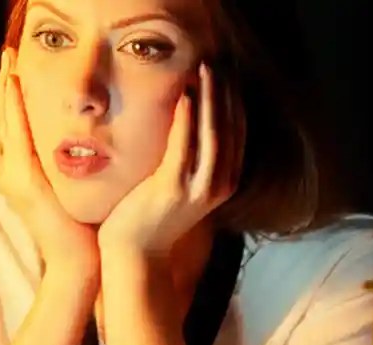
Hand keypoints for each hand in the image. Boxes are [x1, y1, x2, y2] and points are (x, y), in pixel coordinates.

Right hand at [0, 48, 98, 279]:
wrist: (78, 263)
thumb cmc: (80, 230)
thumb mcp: (70, 192)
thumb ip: (65, 170)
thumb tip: (78, 148)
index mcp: (20, 176)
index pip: (10, 129)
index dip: (9, 99)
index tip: (15, 72)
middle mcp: (11, 175)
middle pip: (1, 122)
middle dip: (3, 87)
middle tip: (6, 56)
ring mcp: (13, 178)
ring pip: (2, 125)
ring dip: (4, 92)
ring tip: (7, 63)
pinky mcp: (23, 182)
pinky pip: (14, 138)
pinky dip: (11, 111)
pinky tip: (14, 88)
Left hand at [97, 63, 237, 261]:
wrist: (136, 253)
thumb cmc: (152, 216)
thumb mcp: (182, 185)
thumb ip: (194, 160)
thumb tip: (192, 123)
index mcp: (224, 180)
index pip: (237, 131)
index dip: (234, 100)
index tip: (227, 73)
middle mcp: (218, 184)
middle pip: (229, 127)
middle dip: (225, 92)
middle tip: (217, 62)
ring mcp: (198, 187)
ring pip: (212, 133)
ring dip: (210, 98)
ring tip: (205, 70)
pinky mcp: (174, 188)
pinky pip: (184, 146)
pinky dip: (186, 119)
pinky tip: (185, 96)